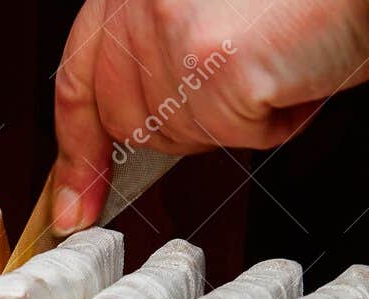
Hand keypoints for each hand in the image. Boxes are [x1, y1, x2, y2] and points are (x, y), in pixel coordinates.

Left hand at [50, 0, 368, 232]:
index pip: (77, 82)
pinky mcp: (214, 66)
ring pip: (187, 133)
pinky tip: (295, 69)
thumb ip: (160, 59)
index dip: (76, 154)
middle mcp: (140, 2)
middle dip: (187, 123)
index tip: (73, 207)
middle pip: (132, 121)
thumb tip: (125, 146)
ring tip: (276, 59)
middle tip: (243, 79)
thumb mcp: (211, 12)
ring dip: (240, 115)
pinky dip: (277, 118)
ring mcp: (172, 34)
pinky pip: (240, 133)